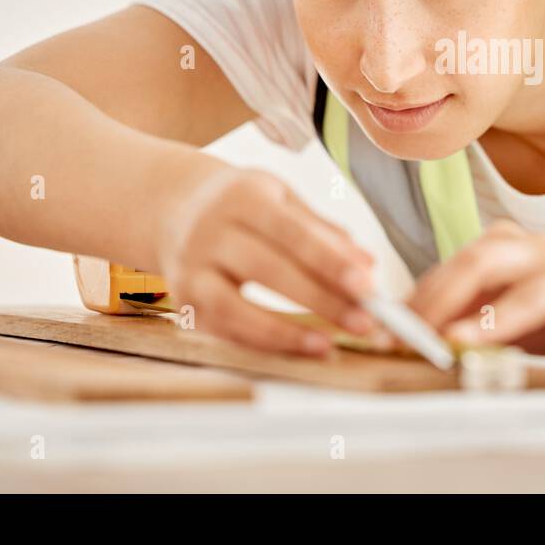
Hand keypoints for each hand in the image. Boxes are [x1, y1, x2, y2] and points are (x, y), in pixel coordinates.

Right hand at [154, 159, 381, 354]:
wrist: (177, 210)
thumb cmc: (244, 205)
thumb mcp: (282, 199)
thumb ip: (323, 231)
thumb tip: (367, 264)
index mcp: (242, 197)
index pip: (292, 232)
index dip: (330, 262)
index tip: (367, 286)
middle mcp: (209, 231)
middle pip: (268, 271)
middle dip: (321, 300)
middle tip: (364, 321)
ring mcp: (190, 269)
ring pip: (236, 309)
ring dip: (287, 332)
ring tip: (329, 345)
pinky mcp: (182, 303)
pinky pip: (225, 330)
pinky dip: (263, 343)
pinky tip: (298, 347)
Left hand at [408, 219, 544, 366]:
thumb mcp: (507, 304)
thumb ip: (463, 309)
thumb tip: (401, 329)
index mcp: (509, 246)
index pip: (454, 265)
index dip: (420, 297)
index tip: (389, 330)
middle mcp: (541, 252)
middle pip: (486, 261)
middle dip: (444, 297)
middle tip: (415, 333)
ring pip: (534, 293)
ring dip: (496, 319)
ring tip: (463, 340)